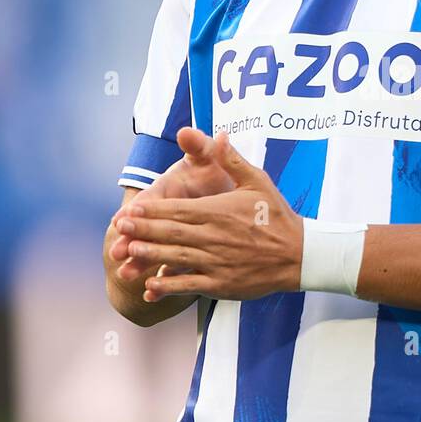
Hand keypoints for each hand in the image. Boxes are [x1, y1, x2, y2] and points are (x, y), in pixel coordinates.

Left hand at [114, 130, 304, 301]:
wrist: (300, 254)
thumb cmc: (277, 215)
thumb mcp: (258, 181)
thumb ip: (232, 161)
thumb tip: (218, 135)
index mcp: (219, 211)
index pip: (178, 209)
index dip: (152, 210)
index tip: (131, 209)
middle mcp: (215, 236)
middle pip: (172, 232)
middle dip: (143, 230)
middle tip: (120, 228)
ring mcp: (217, 262)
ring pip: (176, 258)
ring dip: (150, 256)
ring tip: (127, 253)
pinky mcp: (222, 283)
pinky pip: (190, 285)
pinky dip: (169, 286)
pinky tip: (151, 286)